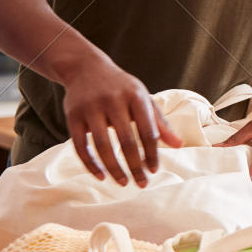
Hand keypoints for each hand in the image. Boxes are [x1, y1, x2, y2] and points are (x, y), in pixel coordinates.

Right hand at [60, 56, 182, 186]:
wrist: (85, 68)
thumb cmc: (122, 88)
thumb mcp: (144, 99)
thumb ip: (160, 123)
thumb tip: (179, 145)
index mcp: (136, 97)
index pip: (148, 131)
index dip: (152, 153)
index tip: (154, 171)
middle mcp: (113, 100)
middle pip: (126, 140)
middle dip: (135, 165)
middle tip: (141, 183)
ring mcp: (91, 108)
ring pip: (102, 145)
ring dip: (114, 168)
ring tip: (123, 182)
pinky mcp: (72, 115)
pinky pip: (80, 145)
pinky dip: (90, 163)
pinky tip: (101, 176)